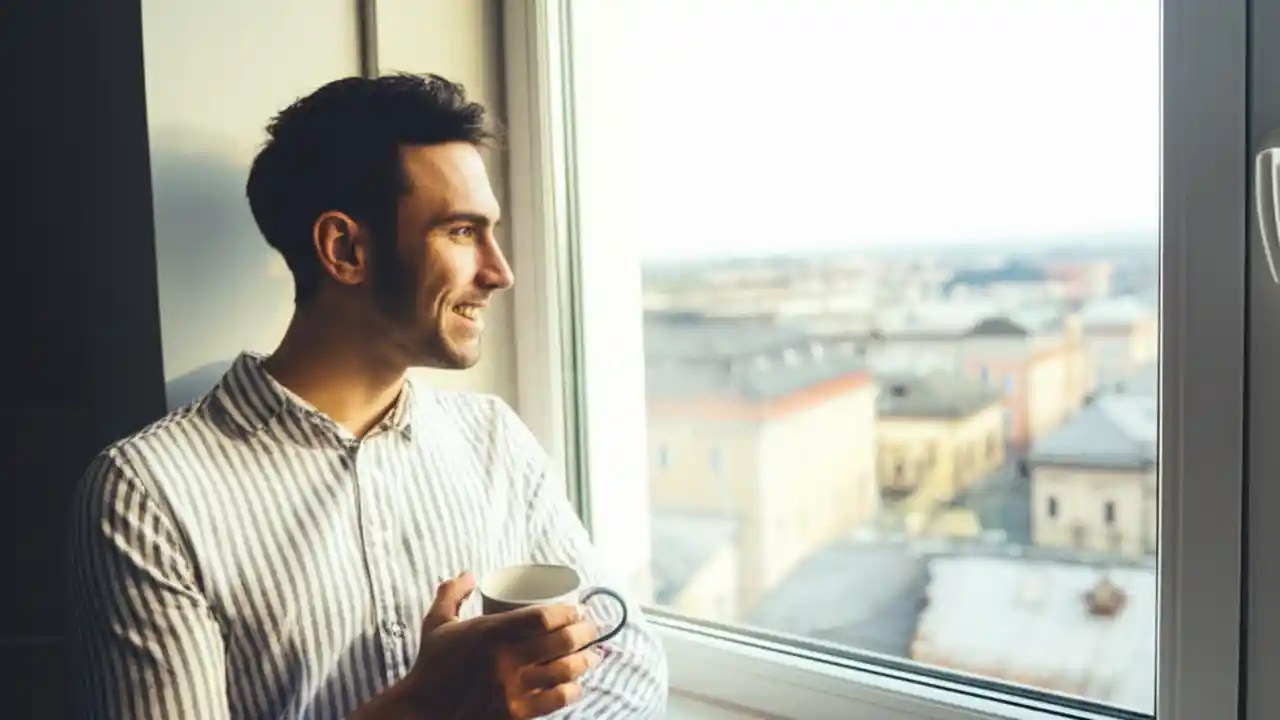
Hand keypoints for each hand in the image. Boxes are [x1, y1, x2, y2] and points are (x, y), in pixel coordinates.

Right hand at [352, 572, 601, 718]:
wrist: (421, 711)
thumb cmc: (432, 665)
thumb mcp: (436, 624)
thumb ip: (451, 594)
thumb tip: (469, 574)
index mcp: (490, 633)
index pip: (542, 617)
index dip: (567, 612)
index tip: (576, 610)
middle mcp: (504, 660)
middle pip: (561, 642)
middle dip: (585, 633)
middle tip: (591, 630)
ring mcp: (512, 689)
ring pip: (564, 672)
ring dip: (585, 662)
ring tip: (592, 656)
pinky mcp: (515, 713)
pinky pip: (555, 701)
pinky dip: (571, 691)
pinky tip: (575, 685)